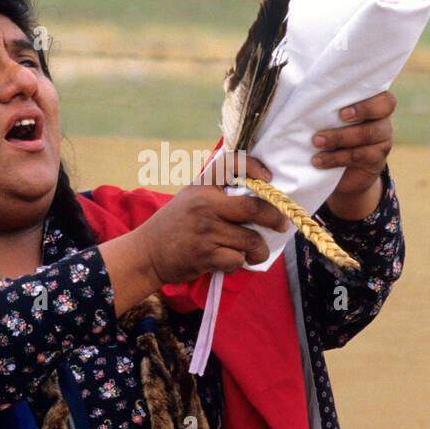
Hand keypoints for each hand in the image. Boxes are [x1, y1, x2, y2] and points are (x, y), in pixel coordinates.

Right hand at [136, 152, 288, 284]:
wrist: (147, 252)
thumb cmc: (175, 224)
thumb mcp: (191, 196)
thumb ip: (218, 191)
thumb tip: (260, 192)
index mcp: (202, 186)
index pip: (232, 164)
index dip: (254, 167)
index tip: (269, 178)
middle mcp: (205, 205)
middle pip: (253, 207)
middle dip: (275, 218)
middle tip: (282, 224)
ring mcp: (206, 231)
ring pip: (250, 239)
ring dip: (260, 250)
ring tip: (258, 252)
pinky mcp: (205, 255)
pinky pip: (237, 259)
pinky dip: (239, 263)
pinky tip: (231, 261)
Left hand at [312, 91, 395, 216]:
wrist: (343, 175)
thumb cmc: (332, 135)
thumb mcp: (332, 120)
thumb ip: (329, 107)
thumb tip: (300, 97)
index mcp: (374, 105)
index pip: (384, 97)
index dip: (369, 100)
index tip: (344, 109)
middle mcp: (382, 121)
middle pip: (382, 110)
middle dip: (361, 111)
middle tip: (339, 116)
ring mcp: (382, 141)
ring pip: (368, 133)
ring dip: (340, 136)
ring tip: (317, 141)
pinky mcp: (376, 160)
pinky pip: (359, 156)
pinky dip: (336, 158)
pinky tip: (319, 160)